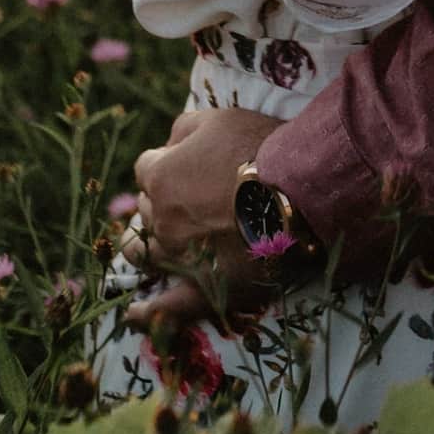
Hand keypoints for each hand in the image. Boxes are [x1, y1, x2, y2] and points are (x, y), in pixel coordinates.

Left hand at [125, 104, 273, 326]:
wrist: (299, 190)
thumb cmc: (260, 148)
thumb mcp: (218, 118)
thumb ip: (183, 130)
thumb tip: (170, 145)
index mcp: (160, 176)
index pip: (147, 169)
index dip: (167, 164)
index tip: (190, 163)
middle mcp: (162, 218)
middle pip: (147, 209)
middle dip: (164, 199)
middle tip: (196, 194)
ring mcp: (180, 256)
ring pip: (144, 252)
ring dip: (149, 241)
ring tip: (166, 238)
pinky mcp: (203, 287)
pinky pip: (166, 308)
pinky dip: (147, 313)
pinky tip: (133, 314)